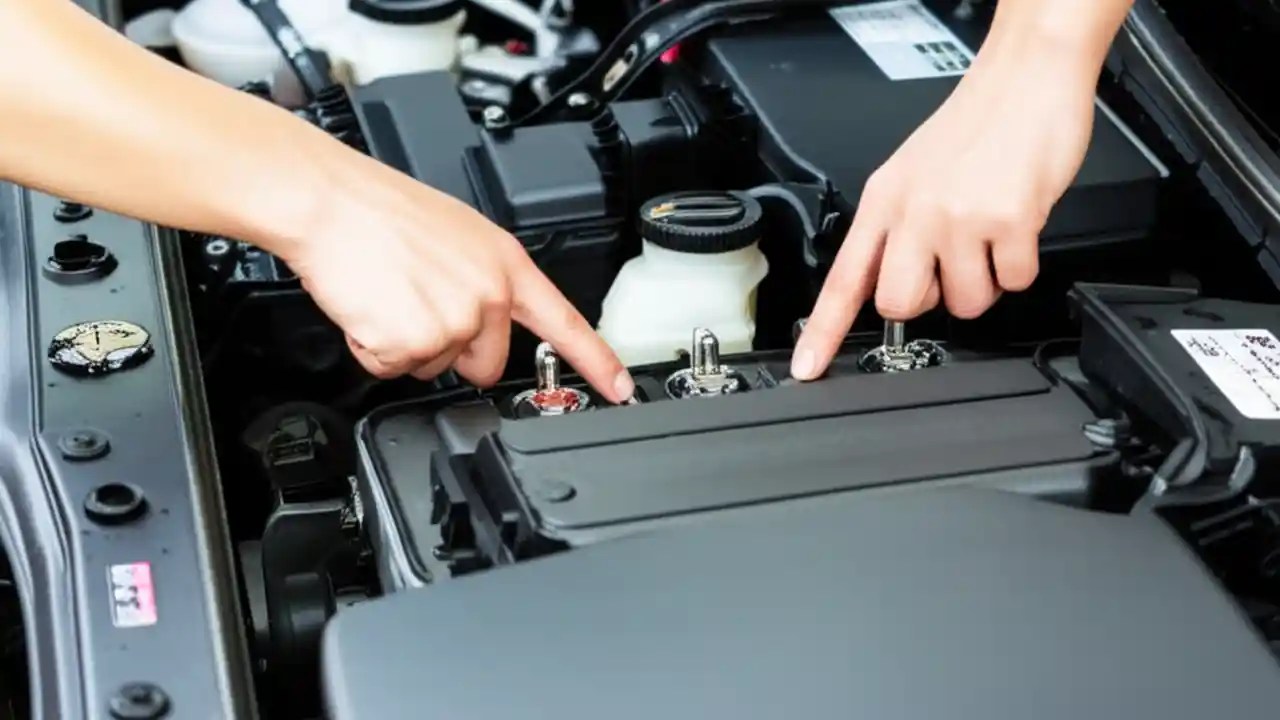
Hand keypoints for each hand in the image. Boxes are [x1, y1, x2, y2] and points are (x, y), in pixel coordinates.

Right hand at [277, 155, 634, 402]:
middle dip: (452, 352)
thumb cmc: (380, 211)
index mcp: (505, 265)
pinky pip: (391, 368)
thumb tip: (484, 314)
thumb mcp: (458, 234)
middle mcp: (488, 296)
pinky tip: (368, 306)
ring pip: (431, 367)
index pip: (565, 324)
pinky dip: (372, 346)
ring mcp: (453, 322)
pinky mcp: (411, 344)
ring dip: (404, 342)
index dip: (596, 363)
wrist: (328, 202)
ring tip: (387, 292)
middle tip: (418, 304)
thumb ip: (484, 279)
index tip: (619, 390)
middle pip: (485, 365)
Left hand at [791, 50, 1096, 380]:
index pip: (845, 279)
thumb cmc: (974, 127)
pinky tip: (1017, 226)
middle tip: (949, 268)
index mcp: (884, 202)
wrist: (1026, 80)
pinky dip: (1021, 265)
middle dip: (930, 301)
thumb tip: (890, 284)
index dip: (824, 331)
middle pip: (902, 305)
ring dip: (984, 283)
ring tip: (989, 236)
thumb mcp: (909, 174)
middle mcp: (915, 212)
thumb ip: (895, 229)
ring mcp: (961, 219)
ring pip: (965, 303)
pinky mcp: (1010, 221)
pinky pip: (1014, 282)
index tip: (808, 368)